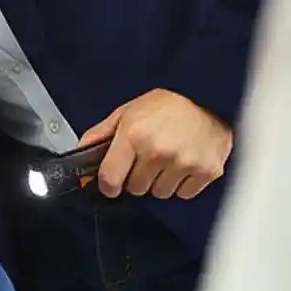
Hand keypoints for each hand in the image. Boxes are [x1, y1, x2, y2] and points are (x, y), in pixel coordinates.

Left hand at [78, 89, 231, 199]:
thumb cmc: (166, 104)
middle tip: (146, 160)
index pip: (111, 179)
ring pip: (160, 193)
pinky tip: (184, 164)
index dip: (108, 184)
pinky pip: (184, 194)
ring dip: (159, 182)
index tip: (111, 184)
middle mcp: (158, 152)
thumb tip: (80, 153)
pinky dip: (181, 184)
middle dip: (136, 178)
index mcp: (134, 136)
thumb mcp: (126, 112)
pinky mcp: (206, 171)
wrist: (209, 96)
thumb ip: (100, 134)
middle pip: (136, 188)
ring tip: (167, 160)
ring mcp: (184, 164)